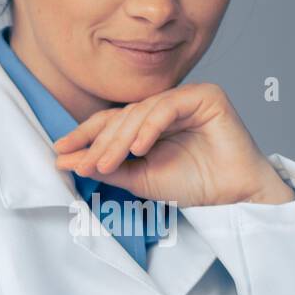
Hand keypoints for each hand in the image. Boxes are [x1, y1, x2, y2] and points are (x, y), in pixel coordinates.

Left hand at [54, 83, 294, 207]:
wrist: (234, 197)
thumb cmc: (194, 186)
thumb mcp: (140, 179)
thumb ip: (109, 168)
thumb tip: (68, 162)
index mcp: (150, 121)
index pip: (112, 122)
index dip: (85, 136)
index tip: (60, 153)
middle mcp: (166, 105)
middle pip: (123, 116)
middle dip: (100, 142)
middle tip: (83, 164)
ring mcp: (186, 97)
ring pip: (141, 111)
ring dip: (120, 139)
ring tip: (107, 164)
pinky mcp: (206, 96)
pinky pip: (168, 107)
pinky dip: (150, 127)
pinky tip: (138, 148)